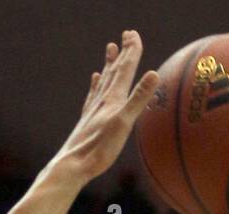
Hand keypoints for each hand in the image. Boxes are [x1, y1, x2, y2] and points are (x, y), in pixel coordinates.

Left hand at [52, 30, 158, 183]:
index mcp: (113, 98)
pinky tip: (95, 79)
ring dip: (109, 63)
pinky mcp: (88, 119)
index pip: (125, 69)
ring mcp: (93, 109)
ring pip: (103, 80)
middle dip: (122, 52)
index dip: (131, 51)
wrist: (73, 165)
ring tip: (110, 48)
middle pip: (114, 70)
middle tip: (126, 34)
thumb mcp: (124, 124)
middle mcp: (102, 99)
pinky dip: (96, 83)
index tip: (134, 34)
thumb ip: (138, 98)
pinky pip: (93, 95)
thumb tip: (154, 73)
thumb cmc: (100, 148)